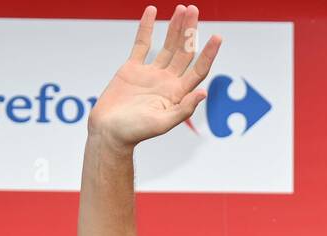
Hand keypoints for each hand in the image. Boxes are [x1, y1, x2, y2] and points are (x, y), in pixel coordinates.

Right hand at [88, 4, 221, 149]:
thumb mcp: (162, 123)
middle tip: (194, 10)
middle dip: (190, 31)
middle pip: (184, 52)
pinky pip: (142, 44)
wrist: (108, 131)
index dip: (208, 54)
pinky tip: (152, 11)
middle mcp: (167, 81)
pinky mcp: (132, 68)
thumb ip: (183, 109)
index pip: (198, 69)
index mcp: (177, 94)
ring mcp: (151, 73)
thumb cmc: (134, 132)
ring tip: (183, 9)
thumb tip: (203, 92)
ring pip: (167, 45)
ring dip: (175, 27)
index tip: (218, 37)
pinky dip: (146, 27)